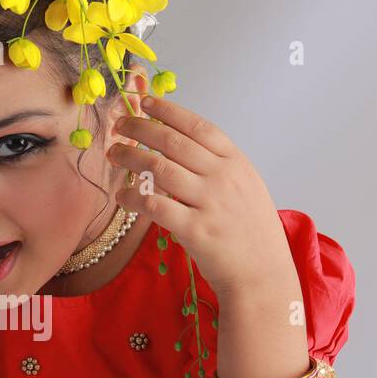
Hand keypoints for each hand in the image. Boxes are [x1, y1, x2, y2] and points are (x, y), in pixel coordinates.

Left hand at [106, 93, 295, 296]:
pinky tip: (122, 196)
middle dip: (141, 128)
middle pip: (174, 143)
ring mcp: (210, 203)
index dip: (169, 112)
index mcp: (236, 163)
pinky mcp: (195, 230)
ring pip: (160, 169)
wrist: (263, 274)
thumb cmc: (251, 232)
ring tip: (113, 154)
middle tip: (119, 125)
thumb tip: (181, 146)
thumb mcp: (246, 188)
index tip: (145, 102)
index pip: (198, 127)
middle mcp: (223, 178)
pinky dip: (133, 197)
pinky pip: (155, 206)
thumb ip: (218, 167)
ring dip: (130, 158)